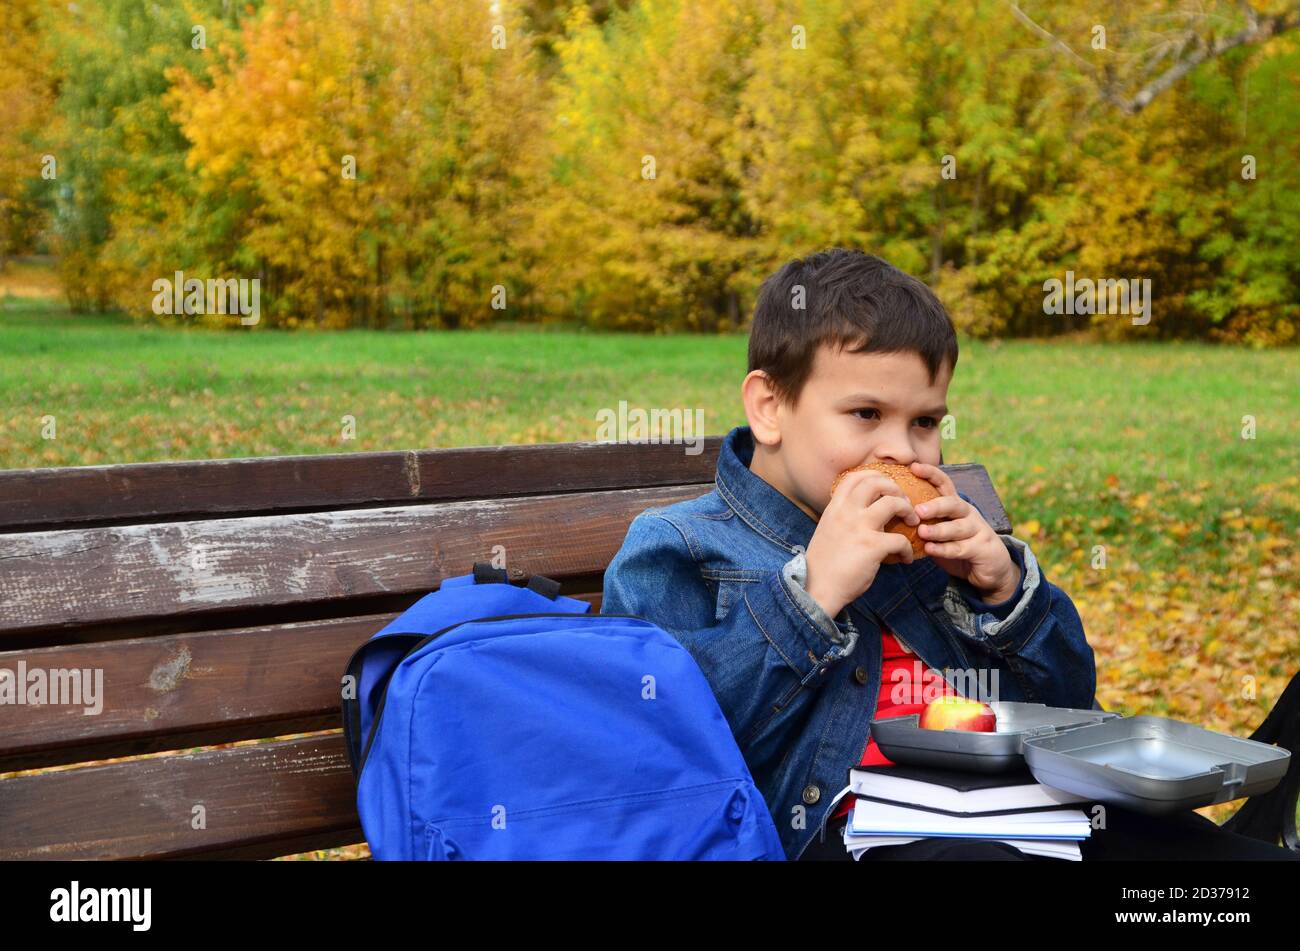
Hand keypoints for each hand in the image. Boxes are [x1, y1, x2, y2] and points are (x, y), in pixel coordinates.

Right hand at [803, 468, 920, 618]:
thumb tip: (862, 513)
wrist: (817, 589)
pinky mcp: (873, 546)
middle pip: (877, 483)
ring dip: (909, 511)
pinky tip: (905, 558)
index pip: (855, 477)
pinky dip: (908, 549)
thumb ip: (842, 518)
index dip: (875, 475)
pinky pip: (900, 539)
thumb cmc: (823, 565)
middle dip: (896, 489)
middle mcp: (847, 512)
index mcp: (835, 508)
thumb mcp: (827, 531)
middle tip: (904, 502)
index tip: (887, 484)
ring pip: (894, 503)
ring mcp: (860, 527)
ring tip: (912, 522)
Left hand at [907, 462, 1018, 602]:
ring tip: (922, 532)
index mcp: (956, 505)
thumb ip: (924, 521)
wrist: (991, 568)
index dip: (931, 473)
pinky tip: (930, 549)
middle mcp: (968, 514)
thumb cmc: (958, 545)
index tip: (913, 466)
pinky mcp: (982, 549)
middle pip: (953, 504)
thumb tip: (891, 512)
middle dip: (935, 505)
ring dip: (939, 530)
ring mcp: (977, 531)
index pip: (945, 484)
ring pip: (958, 527)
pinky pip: (961, 548)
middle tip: (917, 510)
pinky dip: (945, 549)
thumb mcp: (942, 530)